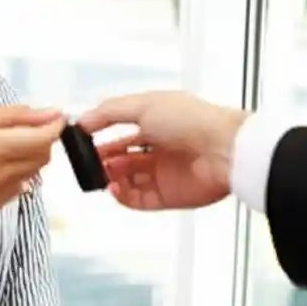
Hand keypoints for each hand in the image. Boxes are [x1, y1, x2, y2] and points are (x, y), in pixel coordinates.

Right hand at [0, 105, 64, 211]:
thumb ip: (18, 116)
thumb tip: (51, 114)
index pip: (44, 140)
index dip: (55, 127)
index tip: (56, 117)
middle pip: (43, 157)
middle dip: (42, 140)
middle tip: (25, 128)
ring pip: (34, 173)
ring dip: (28, 156)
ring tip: (3, 145)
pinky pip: (19, 187)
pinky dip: (16, 173)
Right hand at [78, 91, 245, 210]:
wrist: (225, 150)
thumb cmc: (192, 120)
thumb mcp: (144, 105)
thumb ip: (109, 112)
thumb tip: (83, 119)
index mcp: (156, 121)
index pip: (121, 129)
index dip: (101, 134)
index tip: (81, 138)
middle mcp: (160, 147)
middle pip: (122, 157)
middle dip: (102, 159)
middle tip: (86, 161)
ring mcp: (164, 173)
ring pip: (127, 179)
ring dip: (110, 178)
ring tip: (99, 175)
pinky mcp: (169, 196)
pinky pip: (139, 200)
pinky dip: (123, 197)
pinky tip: (113, 188)